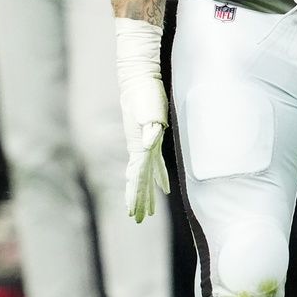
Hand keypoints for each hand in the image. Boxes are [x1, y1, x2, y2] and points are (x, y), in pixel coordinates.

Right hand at [112, 18, 170, 220]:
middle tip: (138, 220)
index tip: (132, 212)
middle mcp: (138, 148)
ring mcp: (144, 143)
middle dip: (138, 200)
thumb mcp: (149, 110)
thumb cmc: (145, 93)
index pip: (135, 176)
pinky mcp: (152, 137)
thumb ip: (149, 126)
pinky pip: (155, 163)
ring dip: (147, 192)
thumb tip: (150, 141)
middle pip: (138, 180)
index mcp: (137, 145)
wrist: (139, 76)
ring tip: (148, 211)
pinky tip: (164, 188)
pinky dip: (159, 177)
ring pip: (145, 174)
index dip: (133, 194)